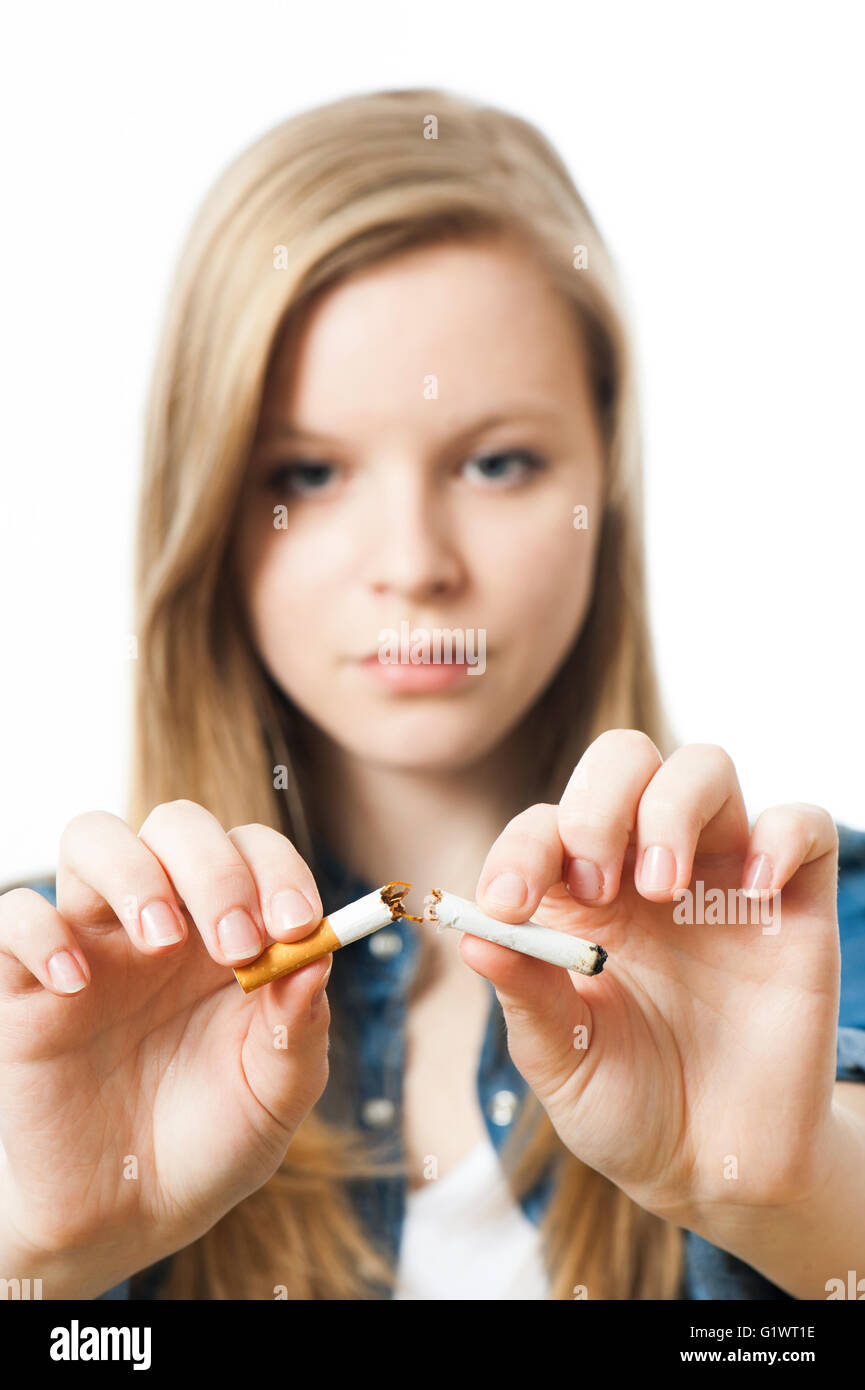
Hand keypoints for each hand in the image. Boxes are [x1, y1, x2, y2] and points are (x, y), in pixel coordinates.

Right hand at [0, 801, 329, 1293]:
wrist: (131, 1219)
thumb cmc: (214, 1141)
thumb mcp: (277, 1095)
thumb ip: (301, 1025)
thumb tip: (319, 953)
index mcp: (232, 930)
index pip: (253, 850)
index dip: (279, 870)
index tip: (298, 926)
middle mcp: (163, 921)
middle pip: (177, 825)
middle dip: (214, 869)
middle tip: (236, 946)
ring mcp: (92, 944)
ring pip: (92, 838)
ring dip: (132, 871)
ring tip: (158, 940)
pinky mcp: (26, 986)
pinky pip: (14, 916)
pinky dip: (40, 931)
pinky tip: (76, 984)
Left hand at [463, 730, 840, 1230]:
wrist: (718, 1166)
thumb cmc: (628, 1104)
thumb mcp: (561, 1060)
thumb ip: (525, 996)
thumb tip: (473, 933)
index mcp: (579, 897)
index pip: (545, 825)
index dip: (520, 849)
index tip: (508, 902)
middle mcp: (646, 867)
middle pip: (623, 760)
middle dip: (597, 802)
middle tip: (595, 883)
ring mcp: (723, 876)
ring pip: (703, 768)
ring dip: (671, 809)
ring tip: (661, 888)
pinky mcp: (794, 902)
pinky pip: (801, 824)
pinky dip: (780, 834)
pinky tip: (753, 888)